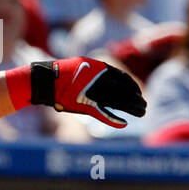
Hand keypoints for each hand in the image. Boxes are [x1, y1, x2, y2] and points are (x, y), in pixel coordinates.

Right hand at [31, 57, 146, 129]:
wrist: (44, 80)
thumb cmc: (62, 75)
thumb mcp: (82, 66)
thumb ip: (97, 73)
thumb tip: (111, 80)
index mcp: (99, 68)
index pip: (123, 78)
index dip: (133, 87)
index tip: (140, 94)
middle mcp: (97, 79)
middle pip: (123, 90)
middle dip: (136, 99)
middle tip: (144, 106)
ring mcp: (91, 91)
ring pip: (117, 101)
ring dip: (131, 107)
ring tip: (141, 112)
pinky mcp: (84, 104)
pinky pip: (102, 113)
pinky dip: (113, 120)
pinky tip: (123, 123)